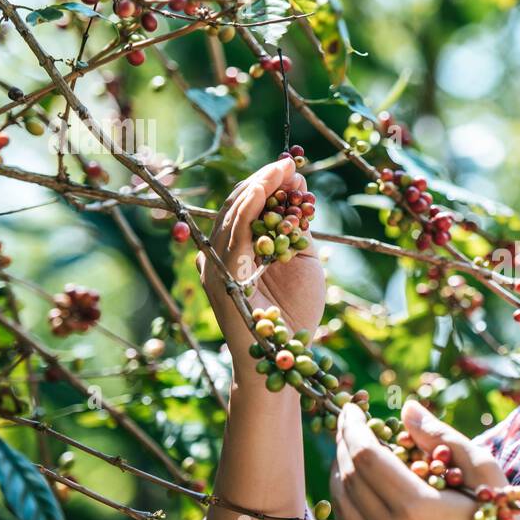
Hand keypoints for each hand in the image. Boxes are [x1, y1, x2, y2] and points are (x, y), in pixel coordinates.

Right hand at [196, 159, 324, 368]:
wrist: (285, 356)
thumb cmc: (296, 312)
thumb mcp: (303, 260)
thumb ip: (298, 227)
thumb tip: (299, 186)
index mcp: (239, 250)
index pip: (248, 207)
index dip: (268, 184)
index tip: (291, 166)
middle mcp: (221, 254)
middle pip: (238, 205)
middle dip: (265, 180)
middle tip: (288, 163)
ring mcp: (216, 264)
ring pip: (234, 214)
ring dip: (260, 186)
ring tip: (282, 169)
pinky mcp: (220, 275)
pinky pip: (234, 233)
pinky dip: (249, 208)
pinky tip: (264, 189)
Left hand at [330, 399, 519, 519]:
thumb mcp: (484, 471)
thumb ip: (443, 437)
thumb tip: (407, 409)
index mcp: (416, 507)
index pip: (365, 456)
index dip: (353, 427)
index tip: (352, 408)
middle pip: (347, 477)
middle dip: (343, 443)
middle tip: (351, 423)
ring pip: (340, 503)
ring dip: (339, 470)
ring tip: (351, 450)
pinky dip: (344, 500)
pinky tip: (356, 484)